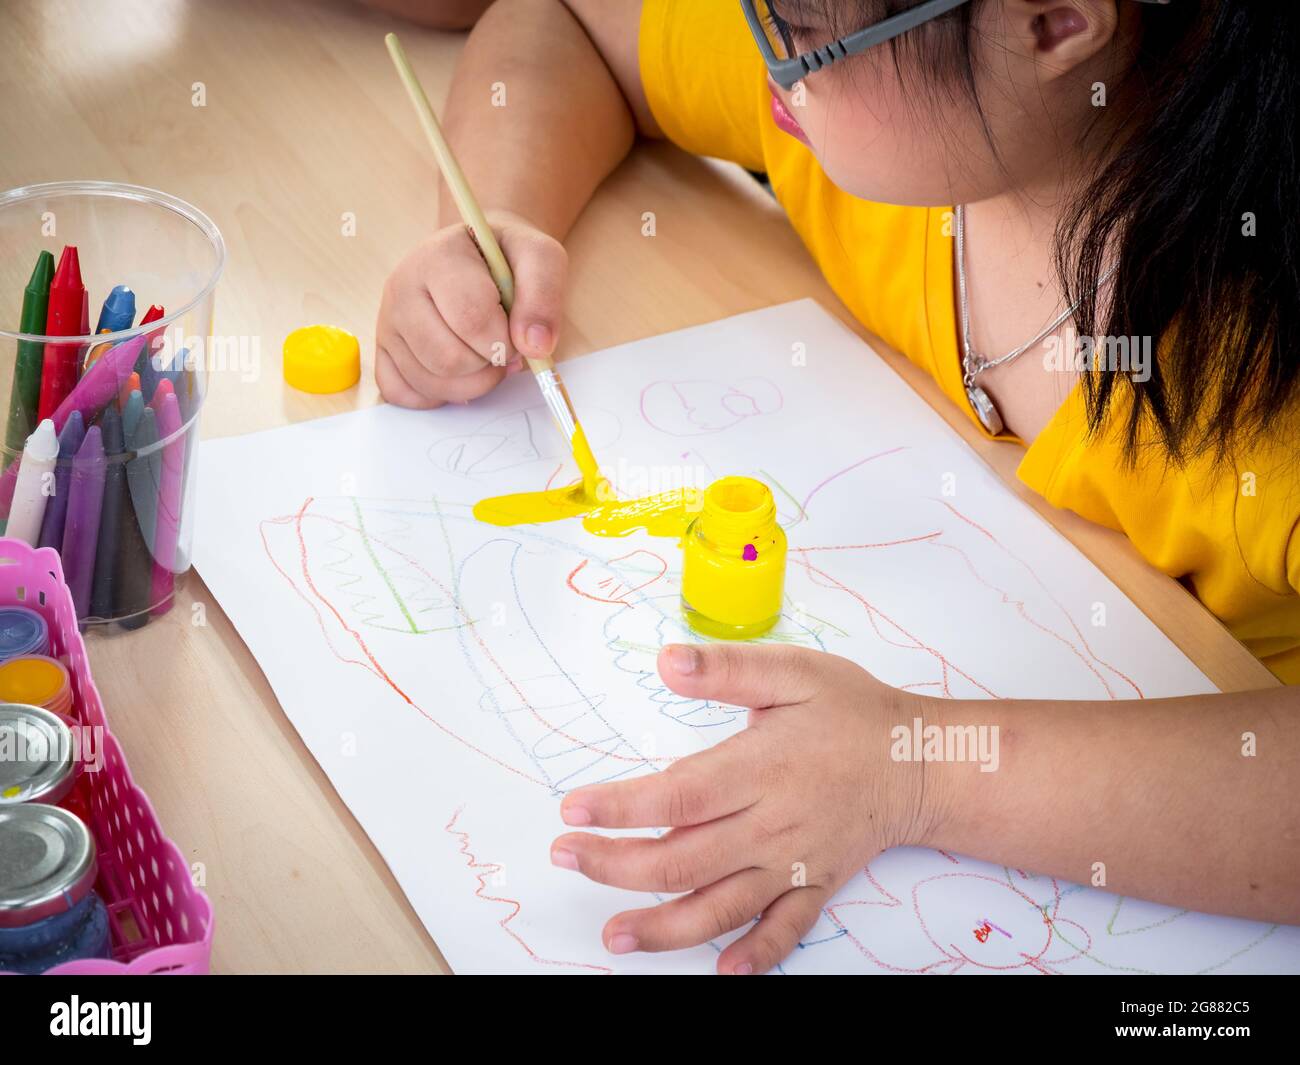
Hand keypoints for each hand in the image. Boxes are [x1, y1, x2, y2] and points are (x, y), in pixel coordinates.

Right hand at [375, 209, 566, 407]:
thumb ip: (543, 294)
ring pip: (428, 381)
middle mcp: (402, 288)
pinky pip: (401, 393)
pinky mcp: (382, 349)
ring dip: (470, 384)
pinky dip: (437, 396)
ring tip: (484, 358)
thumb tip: (534, 346)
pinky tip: (458, 375)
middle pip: (446, 359)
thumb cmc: (507, 257)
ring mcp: (388, 321)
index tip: (517, 333)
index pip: (470, 319)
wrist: (477, 253)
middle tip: (501, 348)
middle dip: (487, 366)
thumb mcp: (539, 256)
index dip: (504, 340)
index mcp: (438, 258)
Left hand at [551, 642, 938, 973]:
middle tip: (567, 858)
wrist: (924, 760)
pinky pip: (784, 931)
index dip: (618, 808)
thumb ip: (729, 670)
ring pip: (719, 908)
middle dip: (614, 865)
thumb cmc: (856, 713)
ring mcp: (793, 864)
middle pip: (680, 860)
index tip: (573, 810)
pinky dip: (754, 956)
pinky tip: (722, 972)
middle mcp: (771, 826)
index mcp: (759, 770)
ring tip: (614, 936)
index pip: (675, 797)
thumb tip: (668, 661)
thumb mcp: (794, 671)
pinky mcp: (816, 886)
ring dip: (662, 928)